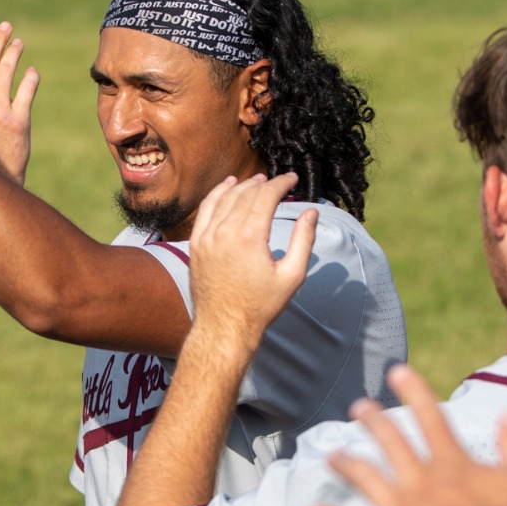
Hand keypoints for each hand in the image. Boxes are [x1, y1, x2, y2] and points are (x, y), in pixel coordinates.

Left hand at [187, 173, 314, 350]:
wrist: (224, 326)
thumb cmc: (260, 306)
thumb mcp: (291, 276)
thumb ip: (303, 240)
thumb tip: (310, 213)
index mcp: (249, 237)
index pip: (266, 196)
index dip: (281, 183)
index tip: (292, 179)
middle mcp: (225, 231)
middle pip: (247, 194)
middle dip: (266, 183)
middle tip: (279, 183)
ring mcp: (206, 236)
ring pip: (225, 197)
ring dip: (243, 185)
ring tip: (258, 180)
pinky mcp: (196, 243)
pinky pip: (206, 209)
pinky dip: (217, 193)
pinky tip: (228, 186)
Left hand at [314, 365, 506, 505]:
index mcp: (451, 466)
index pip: (430, 418)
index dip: (413, 392)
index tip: (397, 372)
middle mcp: (420, 482)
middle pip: (390, 442)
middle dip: (373, 420)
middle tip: (359, 407)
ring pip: (365, 478)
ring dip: (347, 464)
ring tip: (332, 456)